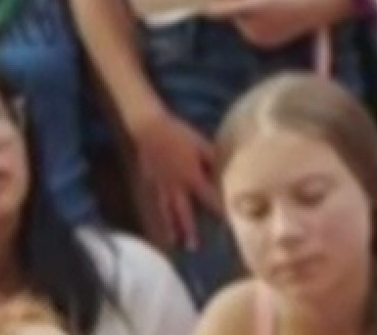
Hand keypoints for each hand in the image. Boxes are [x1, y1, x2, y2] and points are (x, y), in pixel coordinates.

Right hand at [126, 108, 219, 250]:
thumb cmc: (179, 134)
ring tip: (173, 242)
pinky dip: (158, 213)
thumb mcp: (202, 144)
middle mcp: (176, 186)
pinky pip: (155, 201)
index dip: (219, 209)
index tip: (227, 223)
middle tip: (194, 248)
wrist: (150, 128)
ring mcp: (161, 185)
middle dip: (189, 230)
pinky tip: (159, 220)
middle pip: (184, 212)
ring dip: (170, 227)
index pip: (209, 197)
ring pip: (166, 211)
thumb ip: (214, 159)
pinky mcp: (149, 182)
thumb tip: (226, 172)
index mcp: (192, 176)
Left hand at [204, 0, 344, 49]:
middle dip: (241, 9)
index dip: (213, 8)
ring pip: (244, 26)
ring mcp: (258, 37)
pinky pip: (254, 34)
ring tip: (271, 8)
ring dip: (250, 18)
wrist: (314, 8)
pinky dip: (258, 27)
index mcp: (249, 8)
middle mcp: (251, 26)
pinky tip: (275, 19)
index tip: (205, 7)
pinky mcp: (264, 44)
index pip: (222, 12)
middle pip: (236, 17)